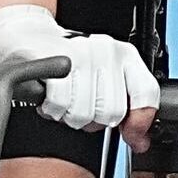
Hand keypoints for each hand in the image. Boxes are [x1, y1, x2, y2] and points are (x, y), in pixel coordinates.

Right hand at [0, 4, 159, 147]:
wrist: (31, 37)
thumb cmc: (69, 62)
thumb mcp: (105, 82)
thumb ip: (128, 110)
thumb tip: (140, 140)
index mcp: (125, 55)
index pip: (146, 93)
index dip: (140, 122)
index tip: (133, 136)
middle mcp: (107, 51)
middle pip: (113, 112)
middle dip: (94, 120)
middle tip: (82, 105)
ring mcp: (83, 54)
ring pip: (85, 113)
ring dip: (70, 115)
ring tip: (65, 99)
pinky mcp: (58, 59)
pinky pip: (61, 104)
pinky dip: (53, 108)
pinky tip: (51, 95)